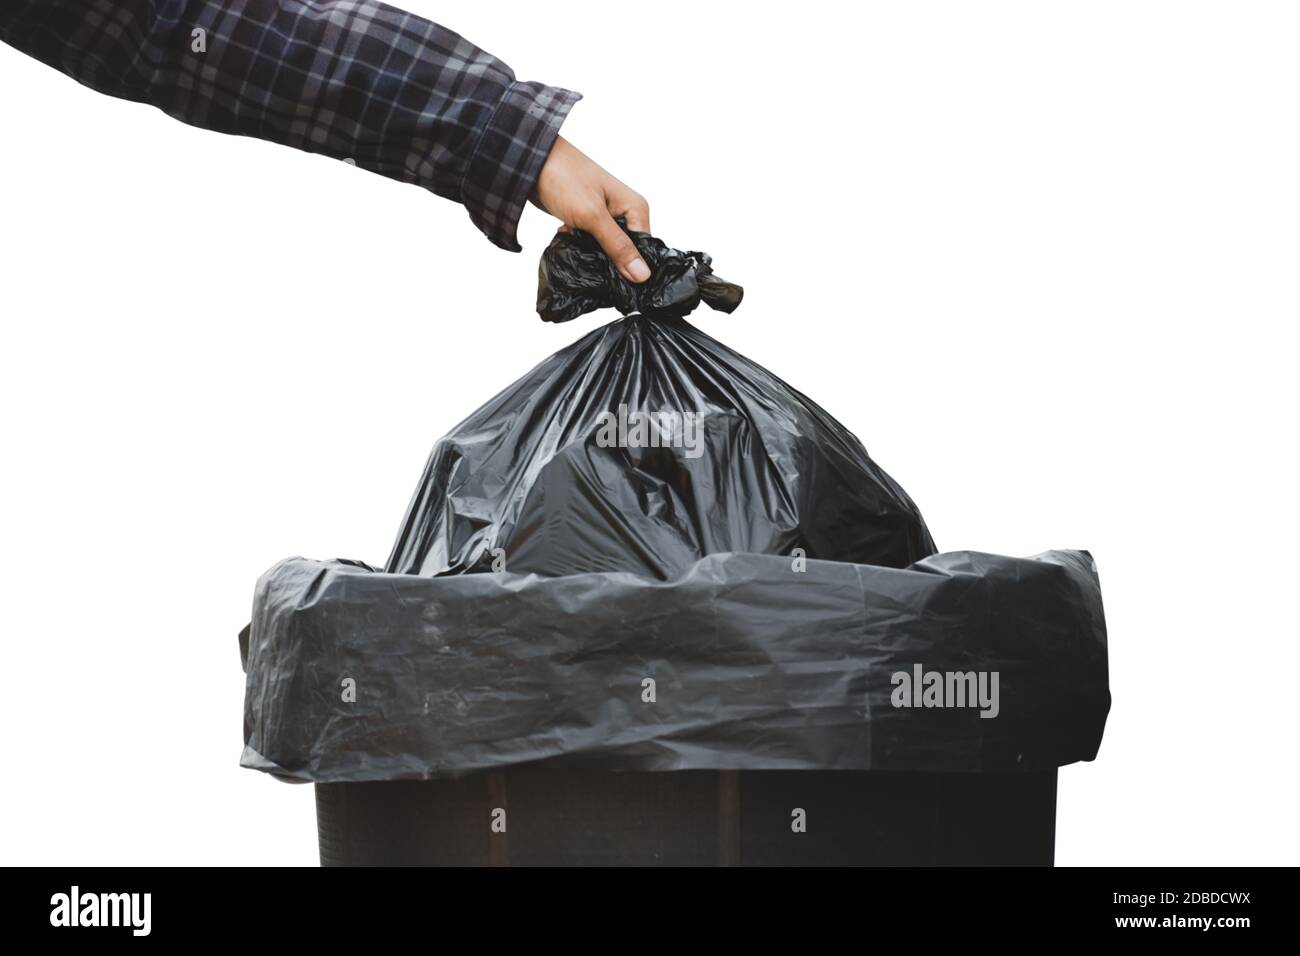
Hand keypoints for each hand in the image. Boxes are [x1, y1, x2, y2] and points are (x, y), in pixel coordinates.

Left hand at [532, 136, 651, 282]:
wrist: (533, 162)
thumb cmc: (565, 179)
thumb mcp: (593, 216)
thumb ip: (617, 246)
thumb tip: (643, 276)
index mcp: (635, 208)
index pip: (644, 249)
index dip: (632, 267)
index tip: (614, 277)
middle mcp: (625, 212)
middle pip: (626, 251)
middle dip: (608, 258)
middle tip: (589, 257)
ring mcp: (607, 216)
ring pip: (607, 248)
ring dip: (592, 252)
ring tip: (577, 243)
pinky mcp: (590, 220)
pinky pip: (593, 242)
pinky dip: (581, 244)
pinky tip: (569, 237)